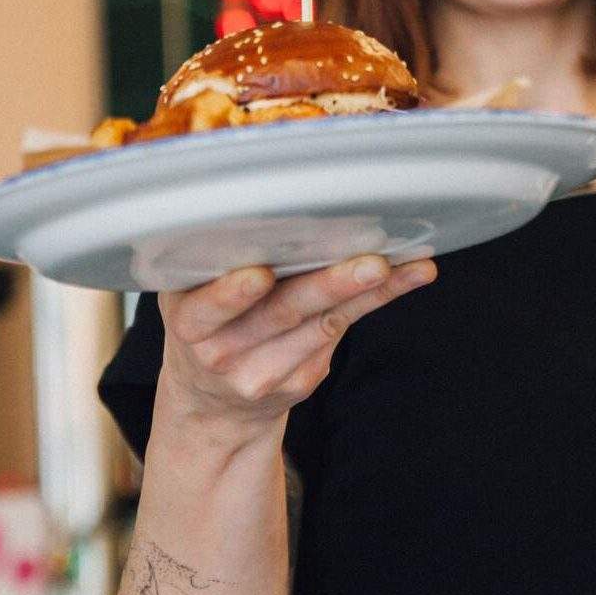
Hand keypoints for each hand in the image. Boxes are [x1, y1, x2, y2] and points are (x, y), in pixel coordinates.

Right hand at [157, 255, 436, 428]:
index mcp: (187, 322)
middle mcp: (222, 353)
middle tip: (371, 263)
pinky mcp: (302, 381)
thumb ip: (217, 258)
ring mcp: (264, 374)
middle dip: (328, 286)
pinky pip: (343, 331)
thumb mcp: (189, 293)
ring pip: (323, 324)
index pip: (205, 310)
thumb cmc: (208, 322)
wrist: (215, 403)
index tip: (260, 275)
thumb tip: (265, 191)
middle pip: (280, 314)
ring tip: (406, 264)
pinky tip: (408, 276)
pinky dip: (377, 300)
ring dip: (370, 291)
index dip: (231, 295)